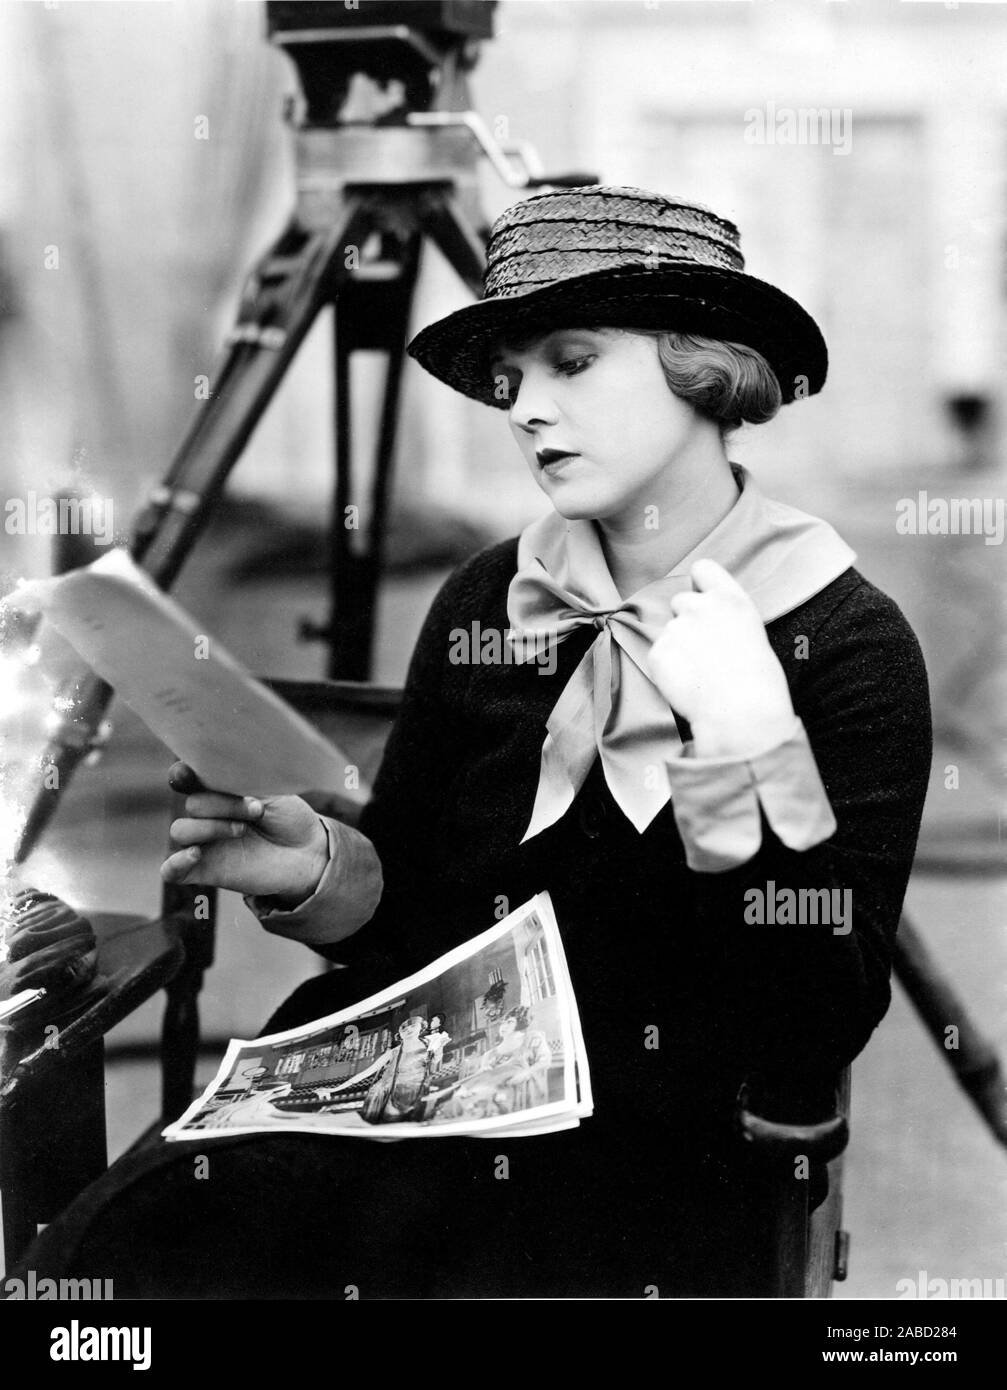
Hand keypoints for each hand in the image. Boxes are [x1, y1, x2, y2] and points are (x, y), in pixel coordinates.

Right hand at [160, 762, 329, 906]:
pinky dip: (175, 862)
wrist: (308, 852)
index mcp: (218, 791)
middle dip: (223, 804)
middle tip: (257, 811)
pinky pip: (171, 871)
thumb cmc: (289, 817)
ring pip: (180, 831)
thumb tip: (204, 768)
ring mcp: (205, 844)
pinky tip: (197, 854)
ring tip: (242, 830)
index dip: (182, 774)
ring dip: (210, 827)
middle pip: (192, 804)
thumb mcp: (267, 789)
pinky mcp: (206, 871)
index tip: (188, 774)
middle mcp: (208, 816)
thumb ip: (235, 780)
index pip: (187, 778)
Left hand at [646, 558, 795, 757]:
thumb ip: (724, 615)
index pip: (702, 568)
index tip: (704, 600)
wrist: (742, 713)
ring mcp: (676, 628)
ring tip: (701, 672)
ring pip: (670, 631)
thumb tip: (706, 616)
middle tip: (705, 649)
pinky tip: (689, 682)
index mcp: (730, 598)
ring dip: (678, 646)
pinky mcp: (658, 652)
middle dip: (687, 620)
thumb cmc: (757, 680)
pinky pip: (659, 654)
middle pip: (680, 601)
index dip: (700, 584)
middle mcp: (700, 607)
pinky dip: (668, 667)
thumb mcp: (751, 632)